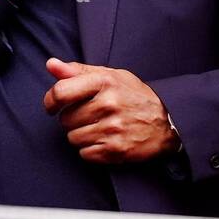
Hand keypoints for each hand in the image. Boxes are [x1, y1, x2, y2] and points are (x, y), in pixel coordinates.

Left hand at [42, 58, 179, 163]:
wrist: (168, 121)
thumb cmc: (134, 96)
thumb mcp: (111, 76)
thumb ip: (78, 71)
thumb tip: (50, 64)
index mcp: (104, 82)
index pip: (60, 92)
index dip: (50, 101)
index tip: (52, 106)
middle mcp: (108, 104)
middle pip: (65, 119)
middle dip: (71, 120)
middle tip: (89, 117)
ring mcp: (113, 128)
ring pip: (73, 138)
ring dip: (81, 136)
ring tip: (98, 129)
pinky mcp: (117, 150)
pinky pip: (85, 154)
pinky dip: (90, 150)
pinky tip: (104, 141)